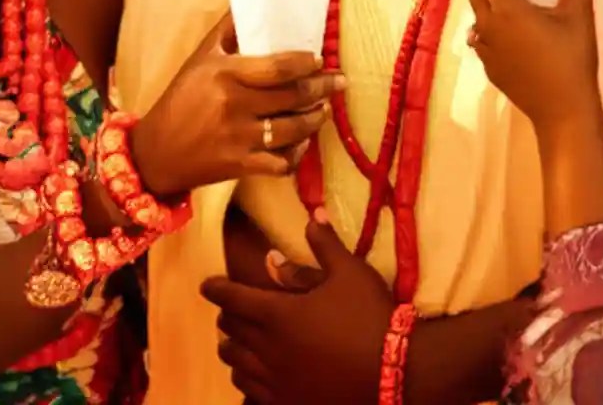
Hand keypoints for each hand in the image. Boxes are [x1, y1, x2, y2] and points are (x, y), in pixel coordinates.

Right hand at [132, 15, 346, 197]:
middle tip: (339, 81)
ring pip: (292, 130)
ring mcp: (239, 138)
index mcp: (225, 75)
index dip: (305, 64)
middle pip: (292, 96)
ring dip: (315, 120)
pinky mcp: (240, 166)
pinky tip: (302, 143)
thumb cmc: (179, 99)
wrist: (156, 151)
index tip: (319, 59)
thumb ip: (225, 32)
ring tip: (324, 110)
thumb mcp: (198, 59)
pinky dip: (296, 155)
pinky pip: (280, 163)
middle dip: (322, 88)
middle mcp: (235, 105)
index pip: (277, 67)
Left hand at [202, 210, 392, 404]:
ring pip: (235, 363)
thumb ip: (325, 245)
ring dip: (233, 348)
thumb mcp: (350, 273)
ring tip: (239, 343)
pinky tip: (254, 374)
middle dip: (227, 316)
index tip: (207, 285)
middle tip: (232, 309)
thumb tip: (312, 216)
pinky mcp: (284, 403)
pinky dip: (246, 378)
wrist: (395, 372)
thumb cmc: (370, 317)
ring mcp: (274, 380)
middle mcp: (266, 348)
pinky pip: (249, 392)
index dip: (216, 288)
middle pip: (229, 330)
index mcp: (276, 313)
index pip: (231, 297)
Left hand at [462, 0, 599, 129]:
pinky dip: (493, 32)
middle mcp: (489, 26)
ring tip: (511, 7)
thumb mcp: (580, 17)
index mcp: (507, 8)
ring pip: (479, 19)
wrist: (563, 110)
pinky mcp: (490, 69)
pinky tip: (513, 37)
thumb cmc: (571, 59)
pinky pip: (484, 41)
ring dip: (489, 9)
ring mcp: (486, 50)